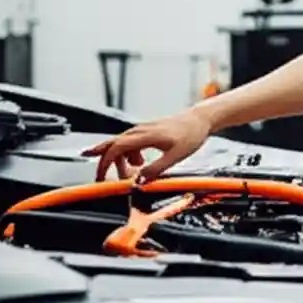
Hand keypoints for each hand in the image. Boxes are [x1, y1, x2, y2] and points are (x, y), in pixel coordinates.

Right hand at [81, 108, 211, 181]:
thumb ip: (156, 169)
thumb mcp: (176, 156)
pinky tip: (139, 162)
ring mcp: (142, 129)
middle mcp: (140, 130)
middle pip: (112, 144)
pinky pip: (129, 142)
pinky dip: (128, 155)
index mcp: (145, 135)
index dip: (105, 162)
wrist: (201, 119)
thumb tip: (139, 182)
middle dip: (105, 162)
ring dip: (120, 160)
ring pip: (120, 144)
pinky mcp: (147, 131)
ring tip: (132, 172)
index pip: (116, 147)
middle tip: (102, 178)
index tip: (101, 177)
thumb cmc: (191, 134)